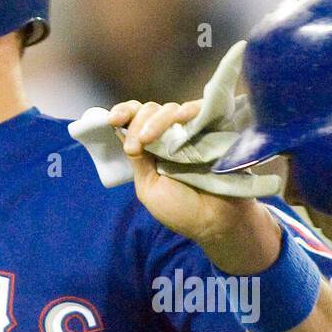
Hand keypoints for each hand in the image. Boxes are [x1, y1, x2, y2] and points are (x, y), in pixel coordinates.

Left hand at [109, 99, 281, 273]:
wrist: (219, 222)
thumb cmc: (183, 211)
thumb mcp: (150, 189)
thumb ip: (138, 161)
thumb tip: (120, 130)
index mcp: (152, 150)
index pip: (134, 121)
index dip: (123, 113)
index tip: (113, 120)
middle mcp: (171, 137)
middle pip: (150, 110)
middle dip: (138, 121)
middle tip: (139, 143)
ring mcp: (192, 132)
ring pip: (170, 109)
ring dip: (157, 119)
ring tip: (150, 138)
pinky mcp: (214, 129)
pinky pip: (199, 109)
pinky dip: (188, 110)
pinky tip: (180, 117)